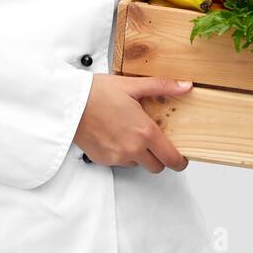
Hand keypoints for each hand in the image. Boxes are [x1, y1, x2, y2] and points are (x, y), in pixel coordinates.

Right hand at [74, 75, 191, 173]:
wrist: (67, 103)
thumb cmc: (97, 92)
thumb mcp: (132, 85)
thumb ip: (162, 86)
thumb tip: (185, 86)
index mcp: (145, 132)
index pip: (171, 158)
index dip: (179, 161)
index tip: (180, 158)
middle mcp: (133, 149)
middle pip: (157, 167)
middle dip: (159, 158)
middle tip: (154, 143)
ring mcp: (117, 157)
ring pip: (137, 164)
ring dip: (138, 155)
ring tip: (129, 133)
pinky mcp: (102, 160)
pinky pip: (118, 162)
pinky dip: (120, 153)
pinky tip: (113, 135)